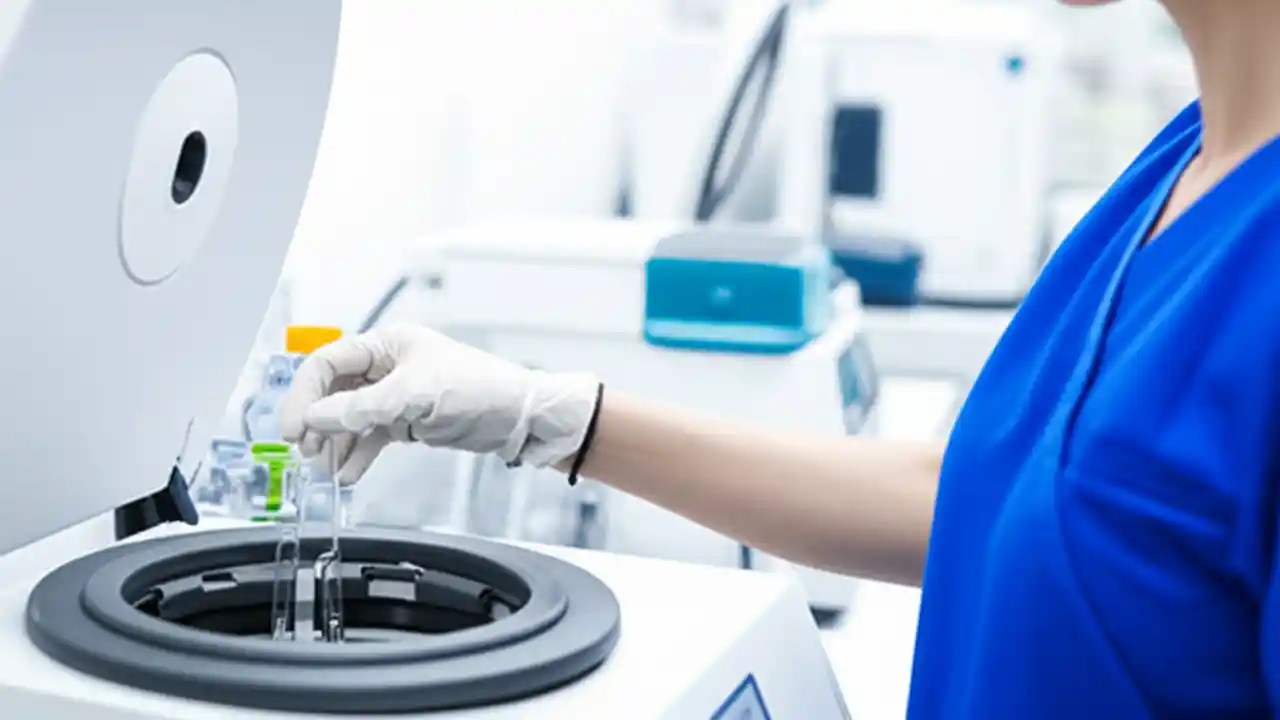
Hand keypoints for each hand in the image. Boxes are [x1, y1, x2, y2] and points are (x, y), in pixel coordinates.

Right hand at [278, 323, 599, 483]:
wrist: (520, 417)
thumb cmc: (480, 390)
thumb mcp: (414, 396)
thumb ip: (361, 408)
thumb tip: (315, 418)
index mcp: (387, 344)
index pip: (328, 363)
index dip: (305, 395)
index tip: (293, 428)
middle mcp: (388, 366)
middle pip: (334, 392)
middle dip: (317, 422)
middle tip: (305, 451)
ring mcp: (397, 395)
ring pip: (350, 418)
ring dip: (335, 443)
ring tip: (326, 469)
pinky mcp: (409, 420)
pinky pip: (371, 436)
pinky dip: (358, 454)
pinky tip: (348, 473)